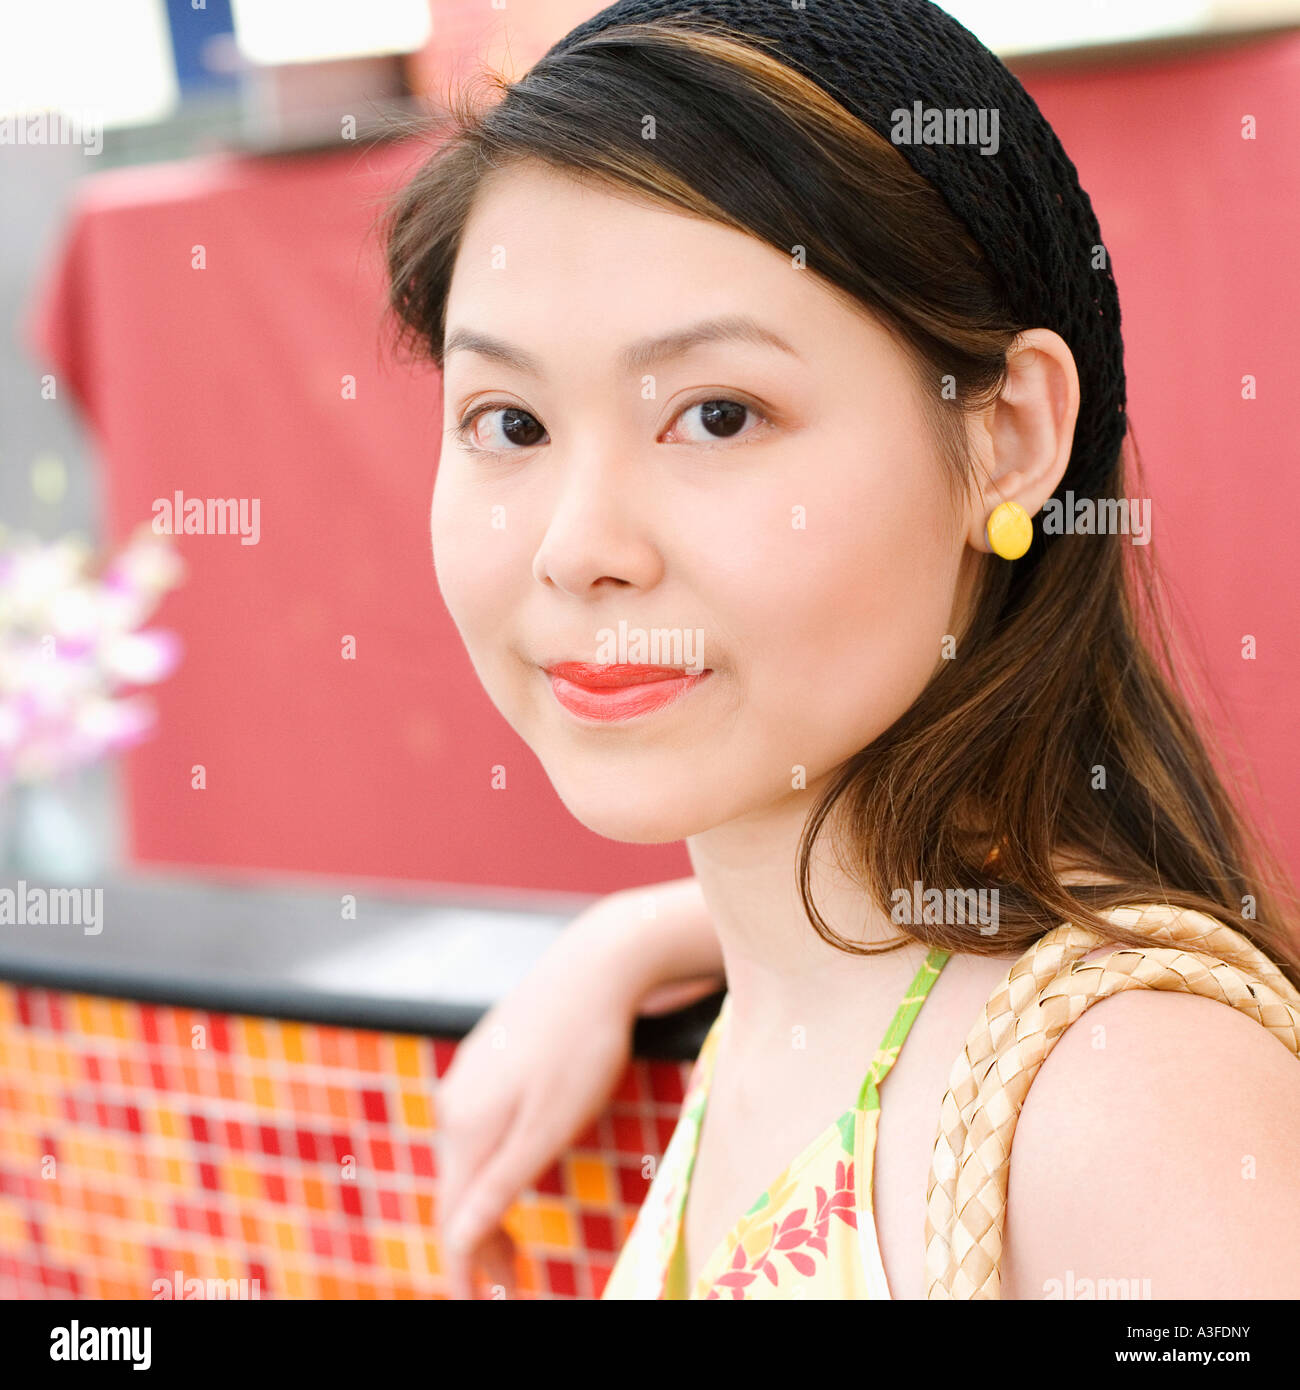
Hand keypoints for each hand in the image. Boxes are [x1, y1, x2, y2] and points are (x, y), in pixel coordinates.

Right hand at [435, 881, 722, 1298]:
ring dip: (491, 1206)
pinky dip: (496, 1167)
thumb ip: (500, 1184)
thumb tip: (455, 1242)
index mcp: (465, 1124)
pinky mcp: (490, 1059)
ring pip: (469, 1160)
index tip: (482, 1302)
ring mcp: (470, 1076)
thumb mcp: (549, 1127)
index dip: (464, 1268)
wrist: (598, 962)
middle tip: (517, 1282)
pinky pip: (481, 1129)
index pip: (451, 1217)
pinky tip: (521, 1174)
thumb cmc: (584, 1046)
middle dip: (482, 1244)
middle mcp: (455, 1101)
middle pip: (457, 1192)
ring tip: (520, 1244)